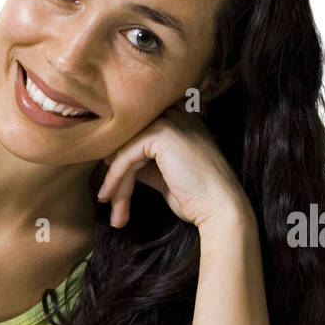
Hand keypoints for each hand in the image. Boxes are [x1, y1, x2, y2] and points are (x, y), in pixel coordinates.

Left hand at [96, 105, 249, 230]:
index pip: (137, 136)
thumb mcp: (162, 174)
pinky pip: (125, 155)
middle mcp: (176, 113)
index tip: (110, 188)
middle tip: (106, 200)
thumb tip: (110, 159)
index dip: (119, 161)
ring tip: (114, 211)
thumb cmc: (195, 196)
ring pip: (124, 149)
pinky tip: (111, 196)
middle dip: (115, 174)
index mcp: (179, 120)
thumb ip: (141, 162)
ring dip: (115, 182)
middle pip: (128, 141)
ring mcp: (170, 120)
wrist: (219, 208)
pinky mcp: (162, 132)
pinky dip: (116, 177)